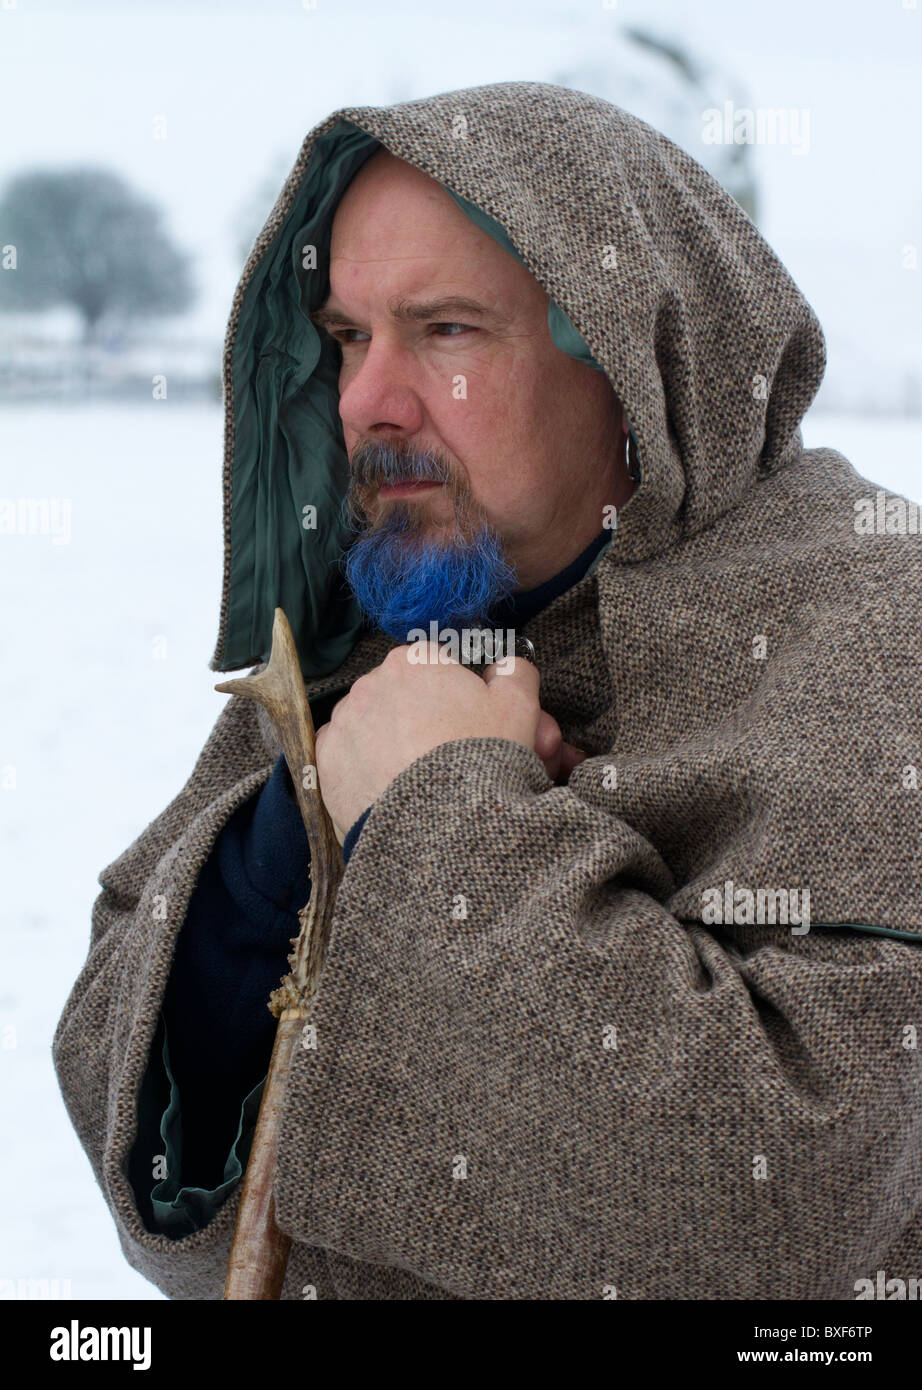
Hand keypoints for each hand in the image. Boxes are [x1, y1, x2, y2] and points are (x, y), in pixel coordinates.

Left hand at [314, 644, 585, 841]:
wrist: (439, 830)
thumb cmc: (480, 761)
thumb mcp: (518, 709)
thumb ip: (514, 674)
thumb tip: (505, 667)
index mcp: (414, 661)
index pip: (436, 664)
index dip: (457, 692)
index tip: (470, 720)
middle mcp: (370, 684)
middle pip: (401, 693)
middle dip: (423, 715)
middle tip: (449, 752)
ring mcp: (343, 722)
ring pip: (372, 723)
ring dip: (392, 739)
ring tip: (421, 775)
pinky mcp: (325, 762)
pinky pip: (347, 754)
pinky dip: (365, 765)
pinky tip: (391, 787)